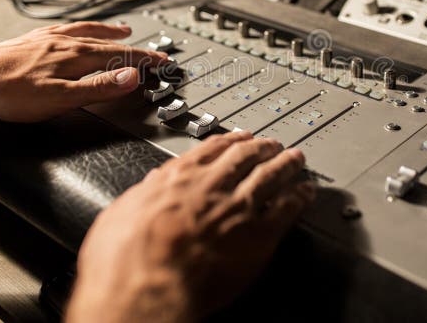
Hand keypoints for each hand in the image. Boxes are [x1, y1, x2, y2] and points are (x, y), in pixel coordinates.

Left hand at [0, 21, 168, 121]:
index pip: (121, 56)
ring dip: (109, 32)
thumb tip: (131, 77)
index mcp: (77, 57)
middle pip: (108, 43)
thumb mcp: (61, 99)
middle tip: (152, 50)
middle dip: (134, 47)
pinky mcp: (32, 40)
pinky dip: (81, 29)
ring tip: (122, 31)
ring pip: (87, 31)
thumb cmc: (11, 93)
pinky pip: (66, 29)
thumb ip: (99, 88)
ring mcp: (48, 39)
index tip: (163, 61)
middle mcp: (65, 43)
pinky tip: (76, 31)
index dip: (145, 60)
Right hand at [66, 131, 315, 322]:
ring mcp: (238, 208)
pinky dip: (298, 197)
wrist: (147, 288)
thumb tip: (148, 188)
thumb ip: (142, 196)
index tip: (238, 137)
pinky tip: (305, 193)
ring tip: (296, 158)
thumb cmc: (126, 260)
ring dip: (286, 164)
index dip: (229, 140)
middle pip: (245, 157)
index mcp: (178, 178)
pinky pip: (286, 209)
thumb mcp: (121, 214)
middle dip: (261, 147)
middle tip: (272, 143)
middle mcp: (212, 186)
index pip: (210, 149)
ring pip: (270, 176)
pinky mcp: (258, 236)